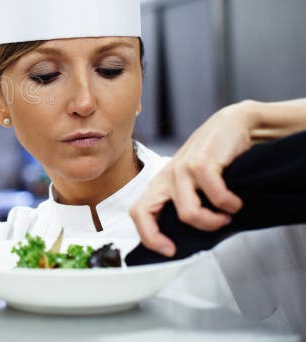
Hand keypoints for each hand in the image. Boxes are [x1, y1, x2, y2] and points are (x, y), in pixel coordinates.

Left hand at [130, 102, 252, 256]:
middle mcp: (166, 177)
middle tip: (181, 247)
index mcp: (162, 183)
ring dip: (212, 221)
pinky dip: (229, 204)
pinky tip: (236, 201)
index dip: (147, 236)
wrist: (236, 124)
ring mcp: (182, 168)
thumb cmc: (217, 158)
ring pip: (187, 213)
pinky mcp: (202, 162)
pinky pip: (214, 196)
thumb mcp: (197, 183)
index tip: (169, 251)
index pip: (138, 212)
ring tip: (227, 215)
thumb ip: (190, 203)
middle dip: (157, 238)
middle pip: (143, 211)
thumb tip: (192, 239)